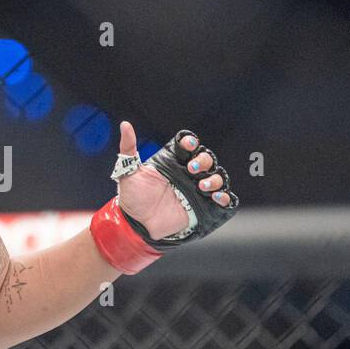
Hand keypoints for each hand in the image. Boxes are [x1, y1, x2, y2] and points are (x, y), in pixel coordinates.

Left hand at [115, 122, 232, 238]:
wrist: (136, 223)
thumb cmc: (133, 197)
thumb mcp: (129, 172)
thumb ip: (128, 148)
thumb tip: (125, 124)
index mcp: (173, 162)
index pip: (188, 147)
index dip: (191, 142)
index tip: (188, 145)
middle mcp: (187, 174)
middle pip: (206, 159)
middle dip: (203, 161)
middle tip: (191, 169)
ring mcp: (196, 190)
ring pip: (217, 177)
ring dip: (214, 179)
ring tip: (202, 186)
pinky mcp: (202, 207)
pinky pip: (222, 199)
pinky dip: (224, 197)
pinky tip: (216, 197)